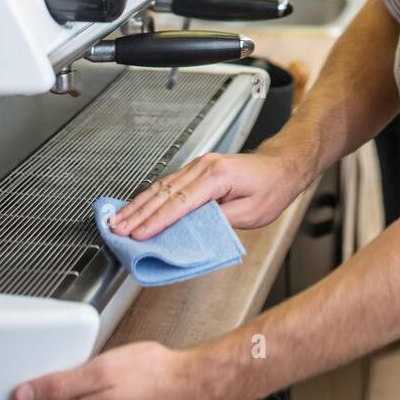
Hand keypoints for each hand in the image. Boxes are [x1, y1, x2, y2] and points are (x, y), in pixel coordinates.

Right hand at [107, 146, 304, 239]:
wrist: (282, 166)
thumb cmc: (271, 187)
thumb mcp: (251, 212)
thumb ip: (219, 220)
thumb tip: (191, 230)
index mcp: (217, 175)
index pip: (180, 202)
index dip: (157, 220)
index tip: (138, 234)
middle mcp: (204, 166)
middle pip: (163, 192)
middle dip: (137, 213)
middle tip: (117, 229)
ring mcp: (198, 165)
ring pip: (161, 186)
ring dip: (139, 205)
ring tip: (119, 220)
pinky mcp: (197, 169)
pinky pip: (168, 183)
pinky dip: (150, 197)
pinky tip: (137, 207)